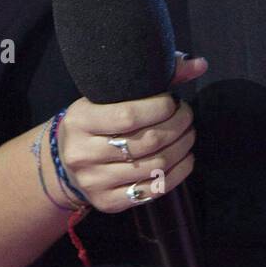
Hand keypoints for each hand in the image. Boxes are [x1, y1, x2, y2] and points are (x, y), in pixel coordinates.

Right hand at [57, 52, 208, 213]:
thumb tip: (199, 64)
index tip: (174, 102)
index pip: (128, 115)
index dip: (161, 108)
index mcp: (80, 120)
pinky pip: (153, 191)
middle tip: (187, 117)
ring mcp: (94, 182)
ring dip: (182, 148)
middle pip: (147, 142)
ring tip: (188, 134)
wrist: (66, 161)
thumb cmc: (96, 120)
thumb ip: (151, 78)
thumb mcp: (108, 95)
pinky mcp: (108, 202)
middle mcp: (83, 153)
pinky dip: (178, 173)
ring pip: (154, 166)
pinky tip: (185, 158)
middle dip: (178, 126)